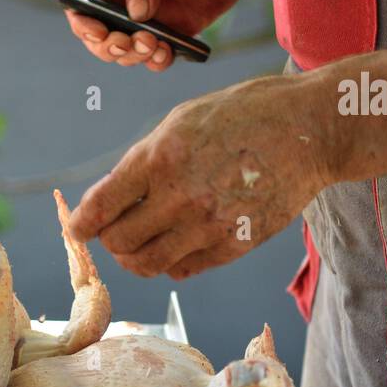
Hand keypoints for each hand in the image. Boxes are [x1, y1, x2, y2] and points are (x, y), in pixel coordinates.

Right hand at [67, 0, 265, 71]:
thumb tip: (135, 13)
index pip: (81, 2)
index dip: (83, 22)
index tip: (99, 31)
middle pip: (100, 34)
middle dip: (109, 45)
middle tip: (127, 44)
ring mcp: (148, 14)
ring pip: (127, 49)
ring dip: (133, 55)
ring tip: (153, 45)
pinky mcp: (175, 27)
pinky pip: (159, 52)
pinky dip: (158, 60)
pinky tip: (165, 53)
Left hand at [67, 75, 332, 277]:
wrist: (310, 129)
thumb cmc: (241, 116)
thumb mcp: (180, 122)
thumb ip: (142, 162)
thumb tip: (106, 201)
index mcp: (159, 158)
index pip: (99, 208)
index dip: (80, 224)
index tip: (77, 228)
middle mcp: (180, 196)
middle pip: (118, 242)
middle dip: (109, 239)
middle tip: (113, 230)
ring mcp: (208, 225)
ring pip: (146, 264)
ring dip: (135, 257)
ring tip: (140, 243)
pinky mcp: (234, 246)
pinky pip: (182, 269)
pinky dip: (170, 261)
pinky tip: (176, 242)